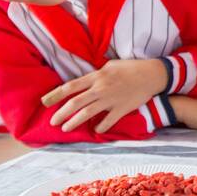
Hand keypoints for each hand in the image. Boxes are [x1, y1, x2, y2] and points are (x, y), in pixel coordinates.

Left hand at [42, 59, 168, 133]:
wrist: (151, 75)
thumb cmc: (131, 67)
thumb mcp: (110, 65)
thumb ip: (96, 75)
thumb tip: (85, 83)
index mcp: (96, 76)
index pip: (70, 87)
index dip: (55, 95)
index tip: (45, 102)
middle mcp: (100, 89)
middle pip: (75, 103)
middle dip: (61, 113)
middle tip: (52, 122)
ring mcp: (111, 100)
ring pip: (87, 113)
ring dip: (74, 122)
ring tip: (65, 128)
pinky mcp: (122, 109)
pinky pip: (108, 121)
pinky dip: (101, 127)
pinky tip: (96, 130)